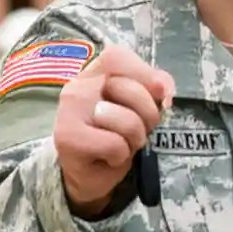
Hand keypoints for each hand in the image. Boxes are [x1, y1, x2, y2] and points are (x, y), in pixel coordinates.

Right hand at [53, 45, 174, 217]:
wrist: (86, 175)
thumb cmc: (114, 136)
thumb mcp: (139, 108)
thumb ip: (154, 88)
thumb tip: (164, 91)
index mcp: (94, 72)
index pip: (119, 57)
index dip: (146, 76)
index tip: (159, 97)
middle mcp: (79, 85)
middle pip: (131, 89)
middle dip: (147, 116)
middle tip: (136, 130)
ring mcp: (70, 110)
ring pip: (128, 121)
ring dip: (134, 140)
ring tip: (121, 145)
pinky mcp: (68, 137)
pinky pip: (115, 145)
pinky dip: (120, 157)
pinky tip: (108, 158)